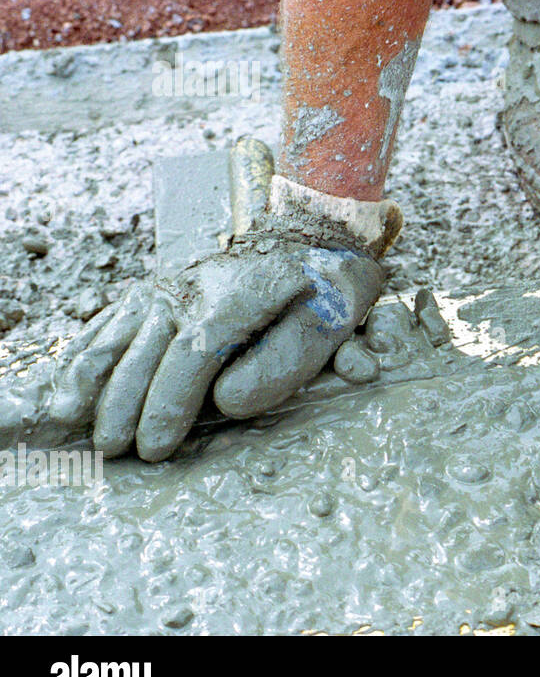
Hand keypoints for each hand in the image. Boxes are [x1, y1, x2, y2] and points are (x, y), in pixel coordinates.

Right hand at [46, 236, 382, 460]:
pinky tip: (70, 391)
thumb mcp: (332, 316)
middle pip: (147, 352)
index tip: (156, 446)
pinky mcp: (156, 288)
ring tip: (78, 424)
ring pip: (120, 337)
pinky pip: (111, 322)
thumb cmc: (326, 284)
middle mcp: (194, 288)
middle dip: (126, 405)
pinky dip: (87, 356)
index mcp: (239, 296)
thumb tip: (228, 403)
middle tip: (117, 450)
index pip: (192, 356)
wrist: (311, 226)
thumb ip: (289, 359)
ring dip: (96, 383)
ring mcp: (169, 285)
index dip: (169, 404)